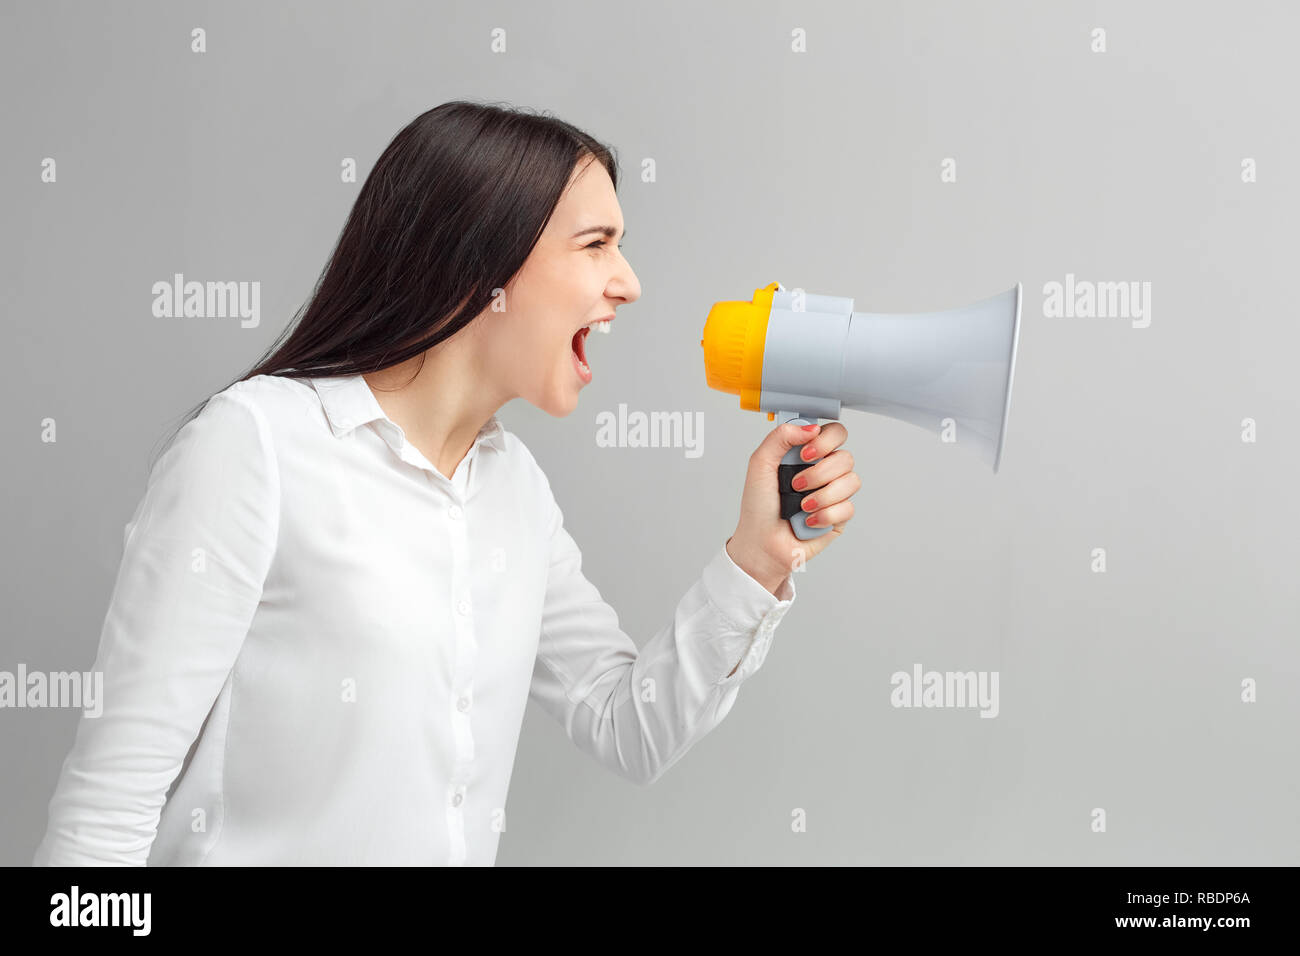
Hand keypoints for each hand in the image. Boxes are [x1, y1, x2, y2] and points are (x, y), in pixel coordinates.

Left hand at [726, 420, 859, 593]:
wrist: (762, 544)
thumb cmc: (758, 507)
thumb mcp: (760, 465)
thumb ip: (780, 437)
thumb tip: (811, 428)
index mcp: (807, 454)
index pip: (835, 433)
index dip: (826, 440)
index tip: (806, 453)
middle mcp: (824, 470)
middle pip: (846, 457)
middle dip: (819, 473)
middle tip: (796, 484)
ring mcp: (834, 493)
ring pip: (851, 482)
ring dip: (822, 495)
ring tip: (801, 505)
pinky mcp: (840, 516)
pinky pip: (848, 508)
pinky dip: (824, 515)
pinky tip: (808, 520)